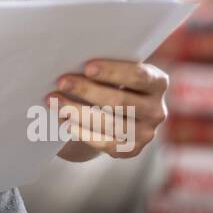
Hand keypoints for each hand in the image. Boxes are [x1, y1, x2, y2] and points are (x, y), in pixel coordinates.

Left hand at [47, 59, 168, 158]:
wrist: (115, 114)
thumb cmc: (110, 82)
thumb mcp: (115, 72)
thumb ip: (104, 69)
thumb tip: (70, 63)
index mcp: (158, 82)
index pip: (139, 76)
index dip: (113, 72)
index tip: (87, 67)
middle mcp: (157, 109)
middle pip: (120, 101)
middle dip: (87, 90)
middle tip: (61, 82)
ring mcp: (147, 133)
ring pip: (110, 123)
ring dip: (77, 111)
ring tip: (54, 100)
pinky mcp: (132, 149)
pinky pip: (106, 143)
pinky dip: (84, 132)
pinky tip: (66, 122)